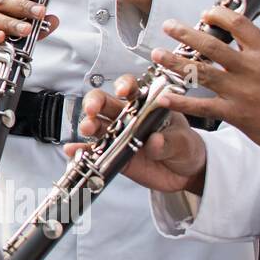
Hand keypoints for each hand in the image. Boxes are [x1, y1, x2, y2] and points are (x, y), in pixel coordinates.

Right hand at [68, 74, 206, 193]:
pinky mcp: (112, 155)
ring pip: (96, 124)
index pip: (131, 88)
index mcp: (146, 105)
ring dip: (88, 124)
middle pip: (104, 102)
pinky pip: (94, 151)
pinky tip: (73, 150)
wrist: (186, 173)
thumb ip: (169, 142)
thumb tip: (155, 141)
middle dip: (95, 102)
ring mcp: (117, 135)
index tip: (123, 90)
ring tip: (88, 129)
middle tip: (93, 110)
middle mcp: (127, 116)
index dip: (124, 85)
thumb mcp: (183, 142)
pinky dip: (81, 150)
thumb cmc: (186, 147)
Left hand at [147, 6, 259, 155]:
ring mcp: (241, 91)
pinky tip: (163, 97)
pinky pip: (202, 106)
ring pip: (201, 73)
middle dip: (186, 33)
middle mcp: (251, 69)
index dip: (218, 15)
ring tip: (157, 54)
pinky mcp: (235, 113)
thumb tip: (236, 31)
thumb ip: (257, 48)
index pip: (238, 24)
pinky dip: (181, 101)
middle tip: (169, 26)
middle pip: (212, 46)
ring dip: (175, 62)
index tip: (204, 13)